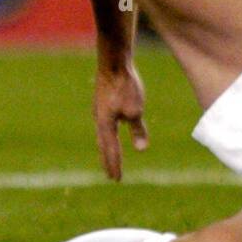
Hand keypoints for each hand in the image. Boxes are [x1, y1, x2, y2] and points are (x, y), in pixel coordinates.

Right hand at [92, 63, 147, 181]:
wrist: (113, 62)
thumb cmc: (124, 86)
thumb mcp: (135, 110)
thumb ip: (137, 129)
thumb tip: (141, 149)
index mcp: (105, 125)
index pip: (111, 150)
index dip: (114, 165)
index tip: (116, 179)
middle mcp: (99, 119)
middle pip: (103, 145)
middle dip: (108, 160)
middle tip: (111, 175)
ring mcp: (99, 109)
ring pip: (103, 134)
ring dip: (107, 147)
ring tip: (109, 156)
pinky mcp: (103, 101)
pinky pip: (105, 123)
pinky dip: (108, 134)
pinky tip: (111, 129)